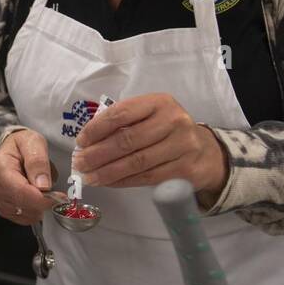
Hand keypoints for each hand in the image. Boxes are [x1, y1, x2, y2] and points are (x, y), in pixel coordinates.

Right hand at [0, 129, 63, 224]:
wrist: (11, 149)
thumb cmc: (22, 144)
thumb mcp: (33, 142)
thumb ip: (38, 162)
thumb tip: (43, 185)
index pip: (21, 192)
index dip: (43, 198)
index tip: (60, 197)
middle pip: (24, 205)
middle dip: (43, 200)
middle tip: (54, 189)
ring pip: (25, 214)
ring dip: (39, 205)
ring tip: (40, 188)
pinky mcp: (2, 208)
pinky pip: (23, 218)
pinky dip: (34, 211)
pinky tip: (35, 197)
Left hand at [73, 93, 228, 208]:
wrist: (204, 151)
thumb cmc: (166, 131)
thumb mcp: (149, 116)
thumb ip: (123, 123)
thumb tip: (87, 142)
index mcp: (159, 102)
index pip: (122, 113)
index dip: (97, 128)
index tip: (80, 141)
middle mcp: (173, 121)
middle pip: (128, 140)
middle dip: (98, 154)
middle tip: (79, 163)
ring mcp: (182, 146)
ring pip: (136, 162)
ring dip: (107, 172)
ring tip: (89, 177)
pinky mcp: (185, 169)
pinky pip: (147, 177)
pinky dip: (123, 181)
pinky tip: (108, 182)